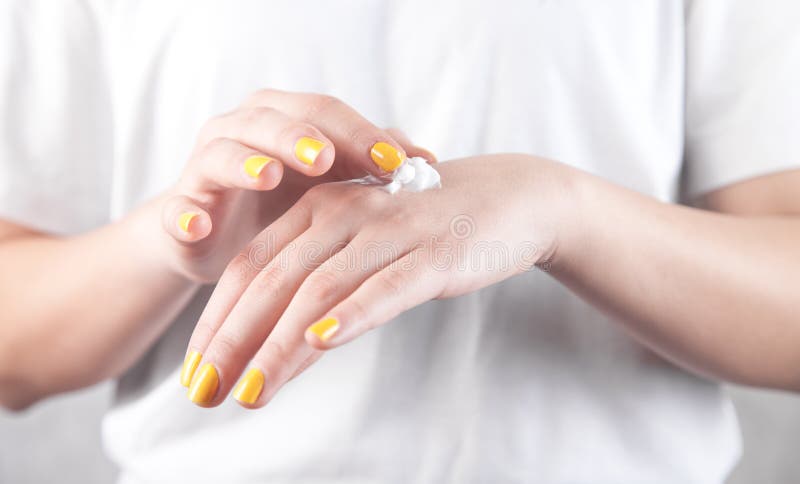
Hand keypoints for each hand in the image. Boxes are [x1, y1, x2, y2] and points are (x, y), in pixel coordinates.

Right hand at [150, 89, 435, 282]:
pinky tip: (199, 224)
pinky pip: (178, 207)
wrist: (222, 238)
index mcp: (285, 119)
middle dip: (302, 138)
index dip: (362, 135)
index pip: (326, 114)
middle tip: (329, 157)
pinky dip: (185, 214)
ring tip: (269, 175)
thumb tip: (428, 161)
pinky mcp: (182, 206)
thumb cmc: (284, 202)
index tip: (399, 165)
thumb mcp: (332, 183)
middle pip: (273, 121)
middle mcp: (243, 130)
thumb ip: (372, 165)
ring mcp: (207, 166)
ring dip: (245, 162)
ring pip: (223, 153)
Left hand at [181, 154, 580, 405]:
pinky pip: (385, 287)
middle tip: (203, 391)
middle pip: (271, 280)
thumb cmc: (427, 227)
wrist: (509, 197)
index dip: (216, 321)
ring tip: (249, 392)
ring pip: (318, 290)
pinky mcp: (433, 254)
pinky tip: (320, 342)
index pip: (251, 267)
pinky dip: (350, 314)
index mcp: (318, 208)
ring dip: (277, 345)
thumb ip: (323, 280)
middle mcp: (344, 214)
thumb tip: (282, 343)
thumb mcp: (365, 245)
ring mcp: (389, 233)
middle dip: (231, 340)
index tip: (194, 371)